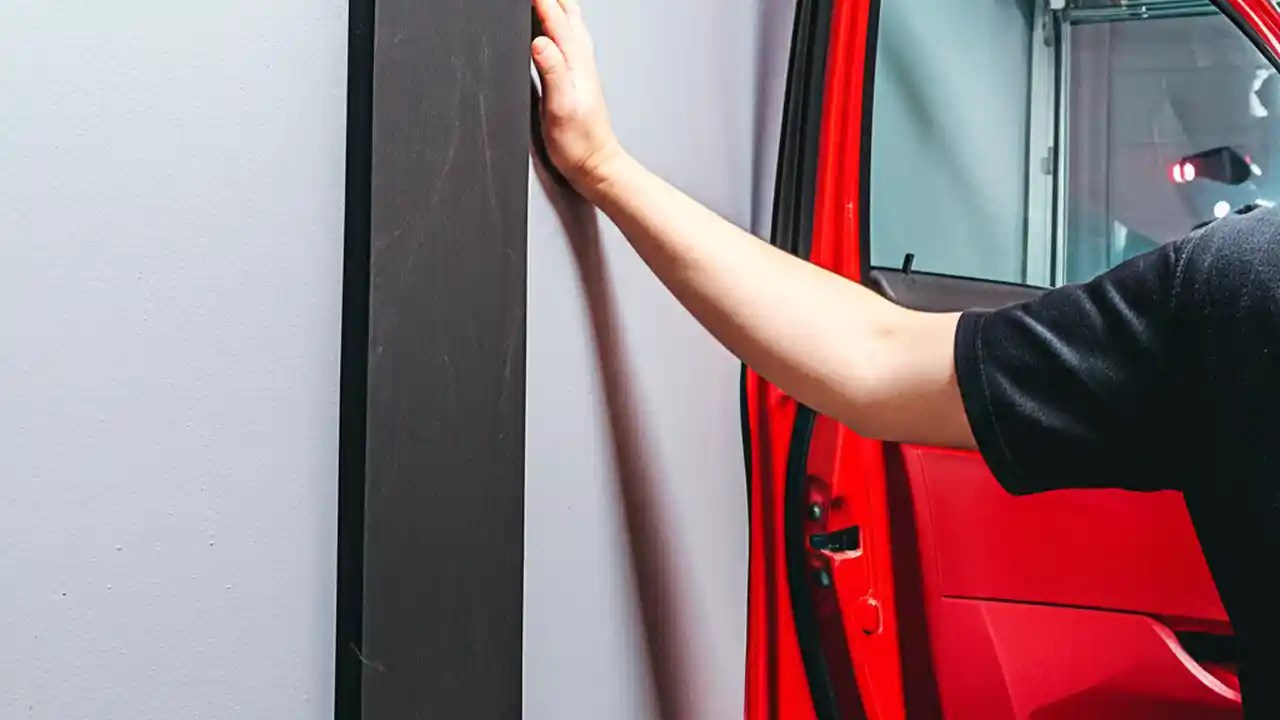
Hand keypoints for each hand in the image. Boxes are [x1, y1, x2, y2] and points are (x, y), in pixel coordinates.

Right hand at [531, 0, 623, 192]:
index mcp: (575, 64)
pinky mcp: (578, 81)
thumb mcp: (560, 107)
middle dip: (554, 1)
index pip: (557, 22)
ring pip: (573, 29)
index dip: (541, 3)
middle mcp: (581, 63)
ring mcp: (582, 71)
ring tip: (550, 1)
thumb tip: (539, 41)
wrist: (596, 165)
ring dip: (560, 9)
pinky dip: (562, 28)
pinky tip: (557, 33)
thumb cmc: (578, 143)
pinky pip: (571, 44)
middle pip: (569, 18)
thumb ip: (552, 71)